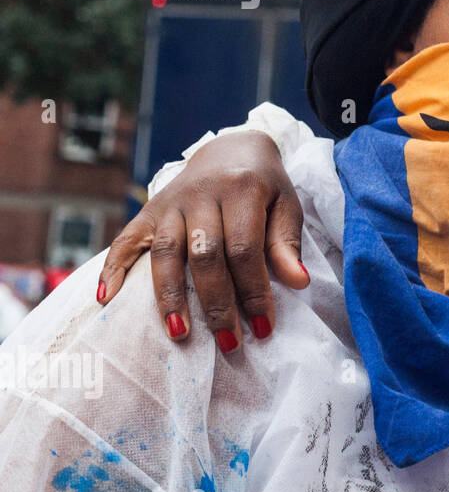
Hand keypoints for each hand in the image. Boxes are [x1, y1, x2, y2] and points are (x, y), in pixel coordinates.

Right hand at [97, 130, 307, 350]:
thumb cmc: (264, 187)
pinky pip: (124, 241)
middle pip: (204, 255)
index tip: (263, 327)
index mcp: (241, 189)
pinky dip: (112, 269)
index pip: (245, 249)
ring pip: (165, 252)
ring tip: (179, 335)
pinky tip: (106, 299)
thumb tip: (298, 283)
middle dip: (216, 303)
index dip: (253, 290)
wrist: (232, 149)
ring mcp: (170, 203)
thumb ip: (286, 244)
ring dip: (170, 296)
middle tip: (229, 342)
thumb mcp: (286, 206)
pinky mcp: (148, 211)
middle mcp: (201, 194)